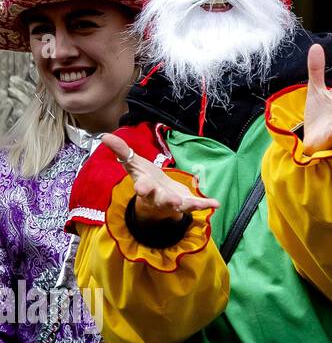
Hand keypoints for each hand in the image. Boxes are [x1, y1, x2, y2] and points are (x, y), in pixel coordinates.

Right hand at [101, 132, 219, 222]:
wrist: (156, 197)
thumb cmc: (144, 178)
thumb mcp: (133, 163)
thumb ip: (122, 151)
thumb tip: (104, 136)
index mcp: (146, 186)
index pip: (142, 187)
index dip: (142, 188)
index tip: (140, 188)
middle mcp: (159, 197)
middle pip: (162, 199)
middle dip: (167, 200)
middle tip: (174, 201)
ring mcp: (173, 202)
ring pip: (179, 205)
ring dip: (187, 205)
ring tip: (196, 204)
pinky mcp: (186, 203)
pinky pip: (196, 205)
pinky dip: (206, 204)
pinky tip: (216, 203)